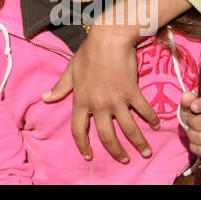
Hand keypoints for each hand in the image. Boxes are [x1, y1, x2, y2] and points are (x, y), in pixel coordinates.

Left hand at [43, 25, 158, 163]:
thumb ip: (61, 88)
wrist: (108, 39)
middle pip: (106, 136)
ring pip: (129, 129)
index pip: (78, 130)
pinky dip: (151, 119)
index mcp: (81, 100)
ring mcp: (116, 99)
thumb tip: (45, 98)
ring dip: (138, 143)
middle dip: (116, 152)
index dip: (83, 146)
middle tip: (125, 160)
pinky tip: (156, 125)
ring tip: (145, 152)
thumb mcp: (71, 70)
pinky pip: (144, 110)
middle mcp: (98, 104)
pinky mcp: (132, 91)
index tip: (88, 156)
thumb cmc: (88, 53)